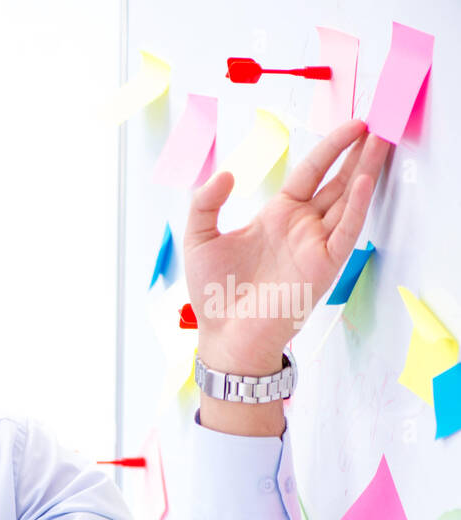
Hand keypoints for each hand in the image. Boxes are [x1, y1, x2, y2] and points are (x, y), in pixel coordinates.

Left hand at [184, 118, 389, 374]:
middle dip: (359, 153)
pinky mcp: (322, 266)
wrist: (222, 334)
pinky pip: (345, 232)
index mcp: (278, 216)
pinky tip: (363, 182)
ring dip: (366, 171)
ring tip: (382, 142)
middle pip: (337, 181)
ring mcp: (314, 245)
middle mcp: (301, 227)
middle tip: (379, 123)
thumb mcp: (199, 237)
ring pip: (348, 201)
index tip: (353, 124)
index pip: (311, 172)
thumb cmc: (213, 292)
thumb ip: (206, 203)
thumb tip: (228, 173)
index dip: (331, 148)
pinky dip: (356, 207)